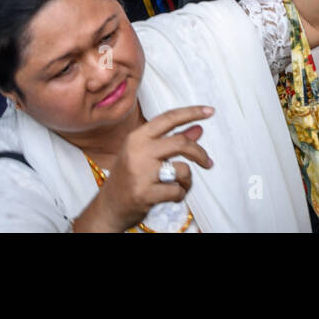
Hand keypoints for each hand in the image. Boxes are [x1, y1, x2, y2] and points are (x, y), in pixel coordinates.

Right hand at [93, 106, 214, 231]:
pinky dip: (180, 194)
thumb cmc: (129, 177)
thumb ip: (172, 140)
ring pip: (182, 169)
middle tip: (208, 162)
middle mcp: (138, 151)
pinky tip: (171, 196)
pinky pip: (177, 190)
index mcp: (137, 137)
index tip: (209, 111)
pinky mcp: (144, 193)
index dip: (192, 112)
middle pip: (181, 143)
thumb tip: (198, 129)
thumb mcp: (146, 154)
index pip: (169, 118)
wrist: (108, 207)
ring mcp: (140, 172)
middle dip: (200, 154)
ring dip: (187, 180)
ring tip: (180, 185)